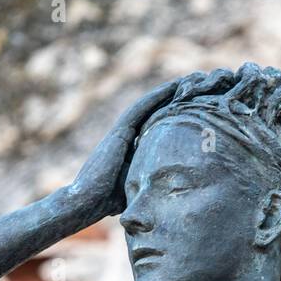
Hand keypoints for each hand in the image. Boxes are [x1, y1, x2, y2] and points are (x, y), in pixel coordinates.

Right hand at [65, 79, 179, 221]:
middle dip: (173, 98)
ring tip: (188, 79)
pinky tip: (172, 87)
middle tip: (195, 85)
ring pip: (148, 105)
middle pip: (154, 111)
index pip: (157, 125)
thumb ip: (152, 181)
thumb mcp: (138, 187)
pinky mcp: (119, 132)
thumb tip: (177, 189)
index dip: (173, 113)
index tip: (192, 105)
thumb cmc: (108, 201)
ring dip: (167, 91)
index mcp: (132, 147)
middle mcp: (127, 135)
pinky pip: (139, 109)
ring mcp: (122, 132)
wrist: (86, 201)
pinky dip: (155, 97)